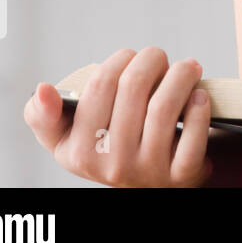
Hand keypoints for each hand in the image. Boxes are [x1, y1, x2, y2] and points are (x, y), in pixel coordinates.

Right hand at [24, 46, 212, 186]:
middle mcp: (111, 164)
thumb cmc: (108, 149)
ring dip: (180, 76)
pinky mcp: (181, 174)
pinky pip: (192, 137)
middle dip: (151, 59)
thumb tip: (42, 89)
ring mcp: (147, 170)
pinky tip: (198, 96)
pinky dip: (199, 110)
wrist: (149, 186)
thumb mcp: (67, 139)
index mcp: (79, 150)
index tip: (128, 56)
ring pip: (163, 109)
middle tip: (159, 57)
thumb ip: (44, 116)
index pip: (98, 85)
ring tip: (187, 68)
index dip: (118, 60)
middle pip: (134, 88)